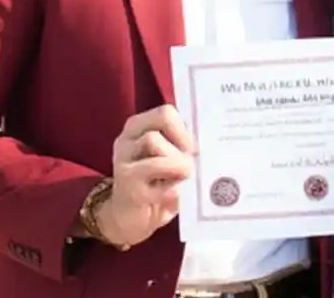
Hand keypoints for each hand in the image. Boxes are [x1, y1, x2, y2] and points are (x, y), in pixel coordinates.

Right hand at [100, 105, 196, 246]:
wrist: (129, 220)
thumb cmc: (155, 185)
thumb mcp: (167, 159)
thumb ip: (181, 146)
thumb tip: (209, 141)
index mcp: (137, 128)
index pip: (165, 112)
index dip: (184, 127)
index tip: (193, 147)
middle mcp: (126, 141)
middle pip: (160, 125)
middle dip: (181, 143)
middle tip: (190, 163)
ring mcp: (123, 164)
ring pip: (154, 143)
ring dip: (177, 162)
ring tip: (183, 178)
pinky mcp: (128, 187)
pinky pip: (156, 174)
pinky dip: (172, 185)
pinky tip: (174, 194)